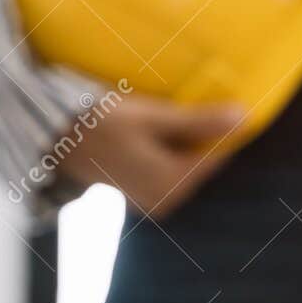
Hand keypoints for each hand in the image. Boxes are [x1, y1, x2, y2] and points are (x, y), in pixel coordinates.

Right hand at [59, 95, 244, 216]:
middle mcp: (166, 200)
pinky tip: (162, 129)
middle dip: (207, 135)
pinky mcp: (142, 194)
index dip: (230, 127)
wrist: (54, 140)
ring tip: (174, 113)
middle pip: (203, 161)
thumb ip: (199, 121)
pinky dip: (172, 149)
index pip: (220, 155)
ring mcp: (153, 200)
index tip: (236, 101)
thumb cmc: (102, 123)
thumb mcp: (152, 117)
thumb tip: (246, 117)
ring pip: (187, 164)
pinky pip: (170, 168)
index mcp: (173, 184)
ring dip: (189, 140)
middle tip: (205, 101)